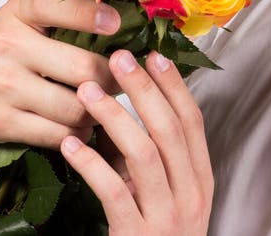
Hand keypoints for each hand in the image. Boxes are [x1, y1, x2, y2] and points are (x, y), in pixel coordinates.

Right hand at [0, 0, 119, 162]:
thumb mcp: (15, 18)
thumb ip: (57, 13)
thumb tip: (119, 18)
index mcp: (19, 10)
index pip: (60, 6)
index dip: (93, 14)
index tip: (117, 24)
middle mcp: (9, 44)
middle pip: (83, 68)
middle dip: (112, 79)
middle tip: (124, 81)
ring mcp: (4, 85)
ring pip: (74, 107)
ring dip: (97, 112)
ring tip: (104, 107)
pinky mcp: (0, 122)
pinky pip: (56, 134)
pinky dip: (76, 134)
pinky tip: (81, 128)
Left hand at [61, 49, 213, 235]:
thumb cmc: (155, 235)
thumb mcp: (166, 193)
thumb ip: (155, 155)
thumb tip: (128, 101)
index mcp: (201, 178)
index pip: (192, 120)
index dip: (173, 84)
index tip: (153, 53)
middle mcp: (191, 194)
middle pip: (169, 128)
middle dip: (143, 88)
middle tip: (117, 58)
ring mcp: (167, 217)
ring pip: (143, 153)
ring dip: (113, 116)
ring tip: (86, 92)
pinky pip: (113, 191)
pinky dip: (90, 163)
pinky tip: (70, 144)